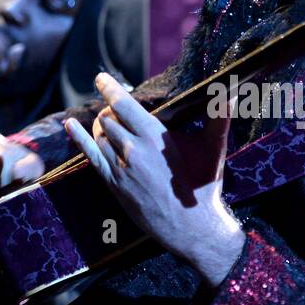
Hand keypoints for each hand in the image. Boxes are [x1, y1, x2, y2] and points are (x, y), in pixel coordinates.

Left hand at [64, 72, 244, 285]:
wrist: (191, 226)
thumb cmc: (205, 185)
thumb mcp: (214, 149)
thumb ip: (220, 117)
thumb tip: (233, 91)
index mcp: (155, 136)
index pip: (124, 104)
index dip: (110, 89)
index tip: (101, 78)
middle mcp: (134, 149)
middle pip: (108, 118)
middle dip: (110, 110)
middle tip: (117, 109)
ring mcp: (120, 168)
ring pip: (98, 135)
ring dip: (100, 125)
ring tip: (109, 122)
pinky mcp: (114, 184)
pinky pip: (90, 156)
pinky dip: (79, 138)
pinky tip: (71, 125)